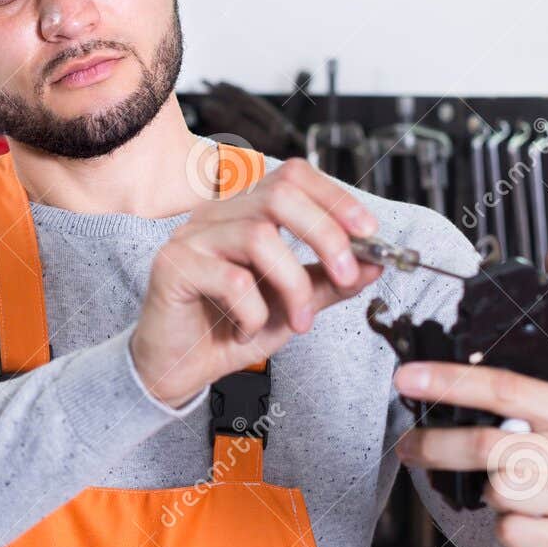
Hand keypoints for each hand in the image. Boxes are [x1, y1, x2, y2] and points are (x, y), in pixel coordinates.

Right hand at [130, 157, 384, 406]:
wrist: (178, 369)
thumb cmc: (227, 331)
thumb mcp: (292, 307)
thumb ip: (328, 282)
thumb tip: (375, 262)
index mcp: (245, 213)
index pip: (293, 177)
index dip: (335, 198)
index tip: (368, 233)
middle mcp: (217, 216)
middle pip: (280, 194)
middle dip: (325, 235)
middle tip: (345, 277)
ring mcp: (192, 237)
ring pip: (258, 237)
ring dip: (292, 285)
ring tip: (298, 322)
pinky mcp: (173, 265)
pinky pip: (231, 280)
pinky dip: (253, 313)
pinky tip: (247, 331)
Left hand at [392, 247, 547, 546]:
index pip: (505, 388)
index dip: (450, 382)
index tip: (406, 378)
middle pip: (489, 447)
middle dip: (438, 447)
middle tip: (409, 445)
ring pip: (498, 493)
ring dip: (487, 490)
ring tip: (505, 484)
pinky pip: (513, 533)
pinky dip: (508, 528)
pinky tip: (531, 518)